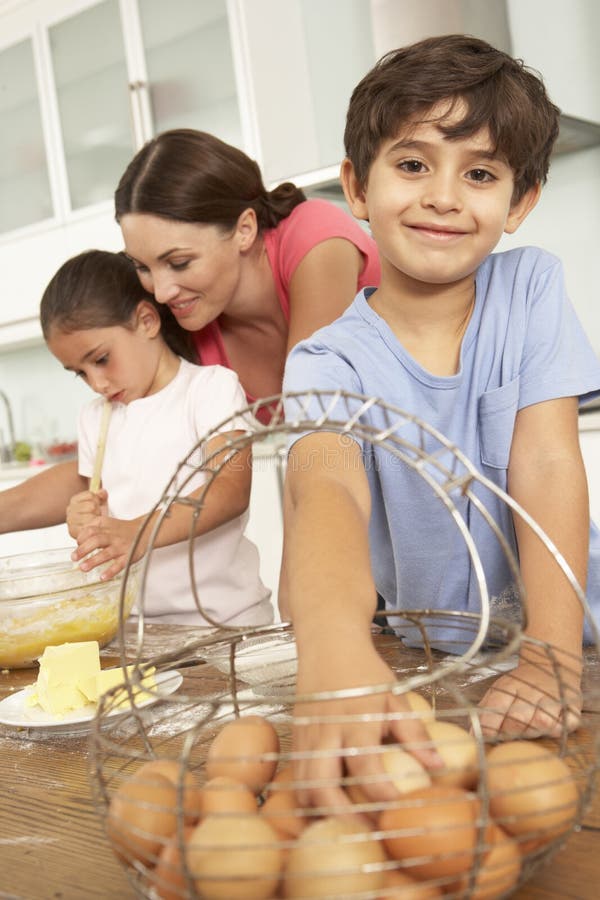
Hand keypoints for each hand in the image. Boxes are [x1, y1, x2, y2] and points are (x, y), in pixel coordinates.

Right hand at [66, 489, 107, 538]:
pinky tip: (93, 527)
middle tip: (96, 515)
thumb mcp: (101, 502)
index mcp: (75, 500)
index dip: (98, 500)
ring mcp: (70, 520)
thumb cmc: (96, 515)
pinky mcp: (72, 531)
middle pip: (92, 506)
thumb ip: (102, 495)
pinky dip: (93, 527)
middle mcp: (70, 509)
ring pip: (91, 517)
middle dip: (98, 510)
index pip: (91, 495)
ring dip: (96, 520)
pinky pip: (88, 527)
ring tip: (95, 521)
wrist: (94, 530)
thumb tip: (102, 492)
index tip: (97, 504)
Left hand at [71, 514, 142, 579]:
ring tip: (83, 568)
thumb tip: (78, 542)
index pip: (90, 530)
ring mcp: (121, 546)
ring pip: (106, 553)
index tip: (78, 545)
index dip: (81, 538)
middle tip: (74, 558)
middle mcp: (113, 536)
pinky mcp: (129, 556)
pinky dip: (111, 571)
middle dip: (83, 549)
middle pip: (96, 540)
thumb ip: (92, 529)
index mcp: (106, 527)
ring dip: (94, 561)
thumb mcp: (107, 523)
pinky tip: (103, 577)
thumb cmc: (122, 530)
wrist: (145, 530)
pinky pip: (120, 564)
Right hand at [291, 639, 442, 813]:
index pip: (365, 768)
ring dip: (323, 812)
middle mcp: (325, 732)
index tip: (399, 813)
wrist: (328, 642)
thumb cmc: (365, 670)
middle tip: (367, 836)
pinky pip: (297, 776)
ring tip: (349, 827)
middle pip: (321, 787)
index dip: (381, 795)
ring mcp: (306, 736)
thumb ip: (414, 732)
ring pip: (303, 787)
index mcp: (354, 720)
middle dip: (342, 819)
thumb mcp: (395, 695)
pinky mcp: (296, 738)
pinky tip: (331, 805)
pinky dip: (311, 796)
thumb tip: (437, 767)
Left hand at [478, 655, 582, 737]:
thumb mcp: (500, 690)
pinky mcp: (571, 705)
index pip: (496, 707)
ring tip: (531, 728)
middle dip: (511, 731)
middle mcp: (531, 690)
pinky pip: (566, 723)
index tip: (486, 737)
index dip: (489, 726)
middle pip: (518, 719)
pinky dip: (559, 729)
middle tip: (510, 733)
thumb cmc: (522, 685)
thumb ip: (486, 711)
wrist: (550, 665)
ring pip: (542, 721)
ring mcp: (552, 697)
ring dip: (534, 731)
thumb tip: (472, 735)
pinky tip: (553, 727)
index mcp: (510, 686)